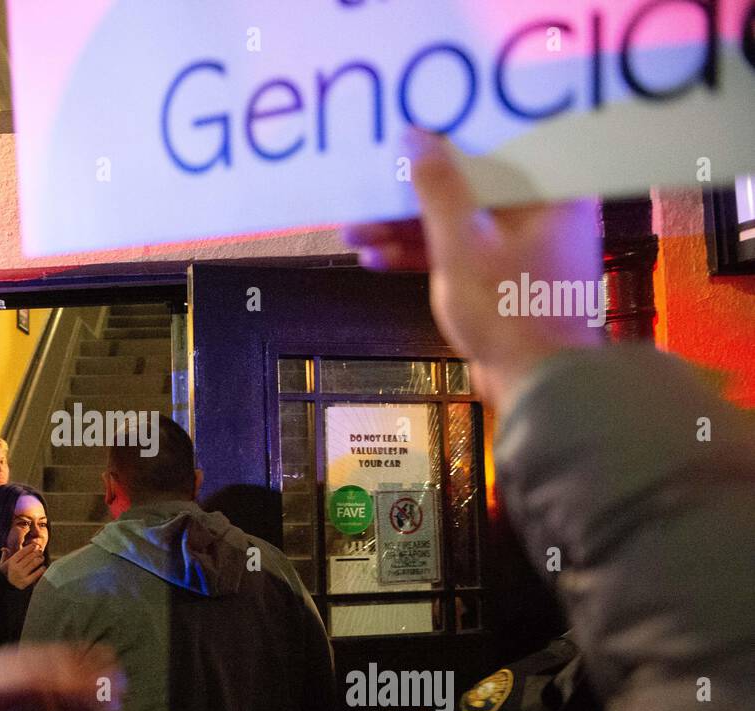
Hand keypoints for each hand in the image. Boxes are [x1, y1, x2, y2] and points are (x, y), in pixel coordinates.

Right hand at [0, 541, 46, 589]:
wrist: (5, 588)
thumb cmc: (6, 574)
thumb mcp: (2, 565)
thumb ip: (4, 555)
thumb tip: (4, 548)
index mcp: (11, 562)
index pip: (22, 552)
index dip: (30, 547)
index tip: (35, 545)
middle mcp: (16, 568)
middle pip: (30, 557)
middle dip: (36, 552)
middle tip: (40, 551)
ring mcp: (21, 575)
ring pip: (34, 564)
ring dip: (40, 559)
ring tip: (42, 558)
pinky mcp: (26, 582)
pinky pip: (36, 574)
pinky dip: (41, 570)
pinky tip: (43, 567)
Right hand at [342, 129, 602, 417]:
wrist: (535, 384)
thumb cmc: (509, 309)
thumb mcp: (462, 243)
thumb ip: (438, 187)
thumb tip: (415, 135)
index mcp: (548, 194)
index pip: (494, 149)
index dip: (447, 140)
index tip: (407, 133)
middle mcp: (539, 215)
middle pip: (467, 189)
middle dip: (412, 196)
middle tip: (369, 189)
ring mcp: (519, 251)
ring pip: (455, 226)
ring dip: (404, 230)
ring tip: (355, 232)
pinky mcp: (500, 283)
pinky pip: (455, 257)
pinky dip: (419, 258)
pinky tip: (376, 259)